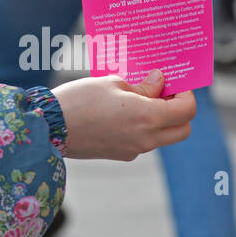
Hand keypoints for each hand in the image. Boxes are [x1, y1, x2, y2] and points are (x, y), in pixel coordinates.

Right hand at [53, 70, 196, 160]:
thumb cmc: (80, 99)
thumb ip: (143, 86)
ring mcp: (134, 150)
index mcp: (148, 118)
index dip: (185, 94)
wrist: (49, 128)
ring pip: (164, 137)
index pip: (186, 110)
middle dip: (179, 110)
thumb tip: (160, 82)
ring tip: (140, 98)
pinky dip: (144, 127)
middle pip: (183, 129)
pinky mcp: (121, 154)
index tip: (172, 82)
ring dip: (161, 119)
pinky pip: (144, 141)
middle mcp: (146, 139)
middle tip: (162, 92)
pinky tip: (123, 112)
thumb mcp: (114, 83)